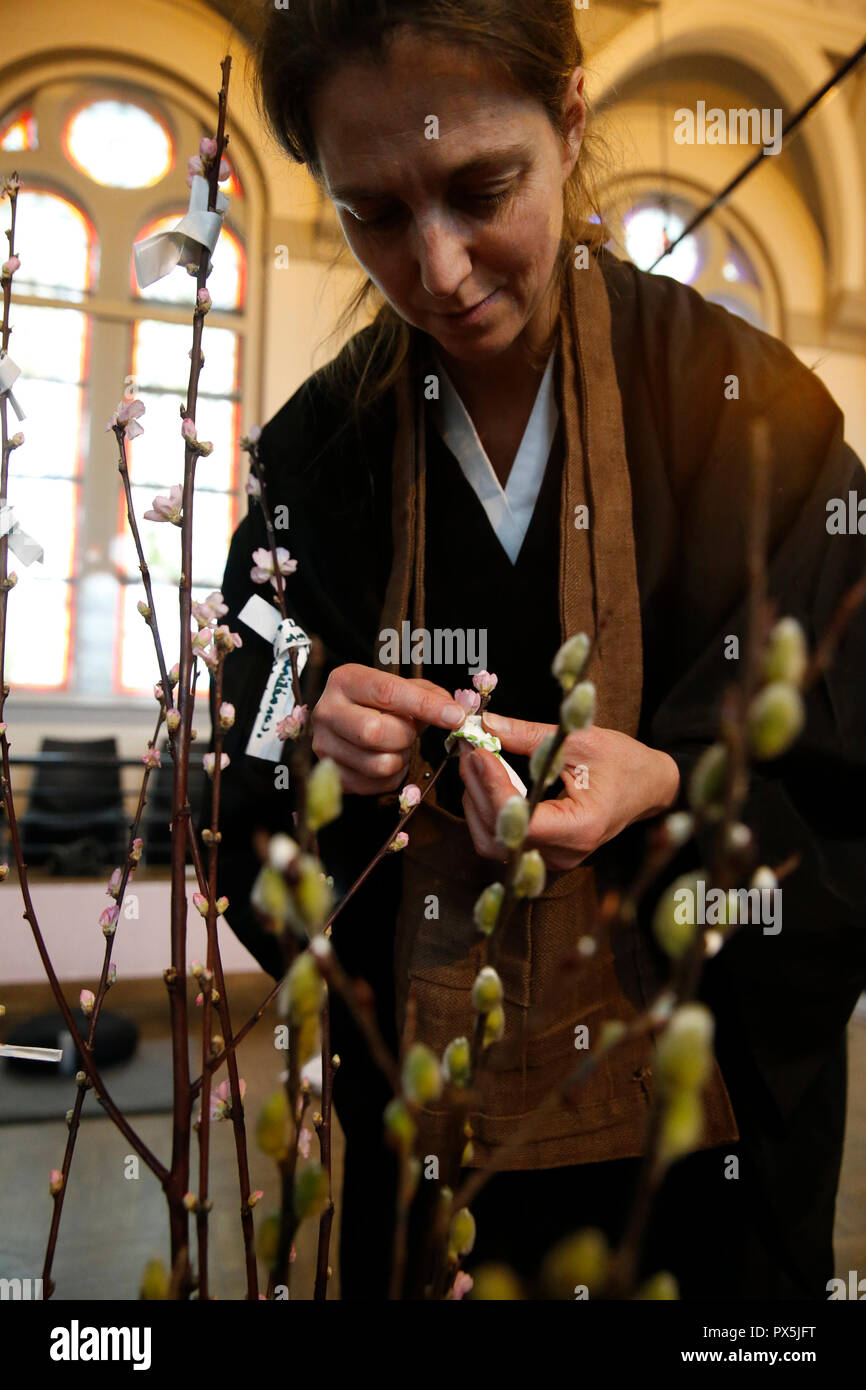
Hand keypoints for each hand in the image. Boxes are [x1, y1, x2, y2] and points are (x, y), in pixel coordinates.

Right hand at [310, 663, 465, 796]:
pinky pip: (374, 784)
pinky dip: (392, 776)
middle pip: (374, 732)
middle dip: (405, 736)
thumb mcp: (404, 688)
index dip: (425, 705)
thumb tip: (457, 712)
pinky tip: (389, 759)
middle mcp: (327, 711)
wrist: (349, 722)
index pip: (387, 692)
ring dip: (400, 758)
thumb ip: (431, 695)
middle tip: (411, 732)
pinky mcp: (332, 774)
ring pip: (377, 763)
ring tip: (398, 746)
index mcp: (345, 680)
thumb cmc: (380, 704)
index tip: (454, 716)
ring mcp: (324, 745)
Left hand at [457, 711, 680, 870]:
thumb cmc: (624, 762)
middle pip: (501, 834)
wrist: (648, 787)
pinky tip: (488, 782)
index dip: (494, 788)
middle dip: (479, 790)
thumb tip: (487, 725)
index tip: (480, 752)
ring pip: (495, 842)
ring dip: (478, 802)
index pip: (523, 820)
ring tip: (476, 762)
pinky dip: (489, 812)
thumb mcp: (581, 741)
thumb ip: (530, 735)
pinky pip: (504, 840)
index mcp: (582, 827)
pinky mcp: (544, 853)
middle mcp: (565, 853)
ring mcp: (553, 859)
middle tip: (470, 750)